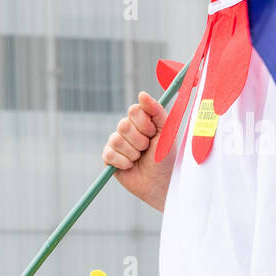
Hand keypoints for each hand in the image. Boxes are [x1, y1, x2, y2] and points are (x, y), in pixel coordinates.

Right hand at [102, 91, 172, 211]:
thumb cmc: (166, 157)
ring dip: (133, 153)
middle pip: (124, 124)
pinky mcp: (109, 157)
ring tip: (140, 158)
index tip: (154, 134)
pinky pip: (110, 154)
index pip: (134, 110)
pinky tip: (131, 166)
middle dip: (140, 140)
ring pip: (117, 140)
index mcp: (140, 120)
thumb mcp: (166, 132)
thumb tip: (141, 93)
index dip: (144, 124)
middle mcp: (126, 129)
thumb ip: (156, 111)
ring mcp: (116, 142)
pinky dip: (124, 162)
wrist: (161, 182)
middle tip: (147, 148)